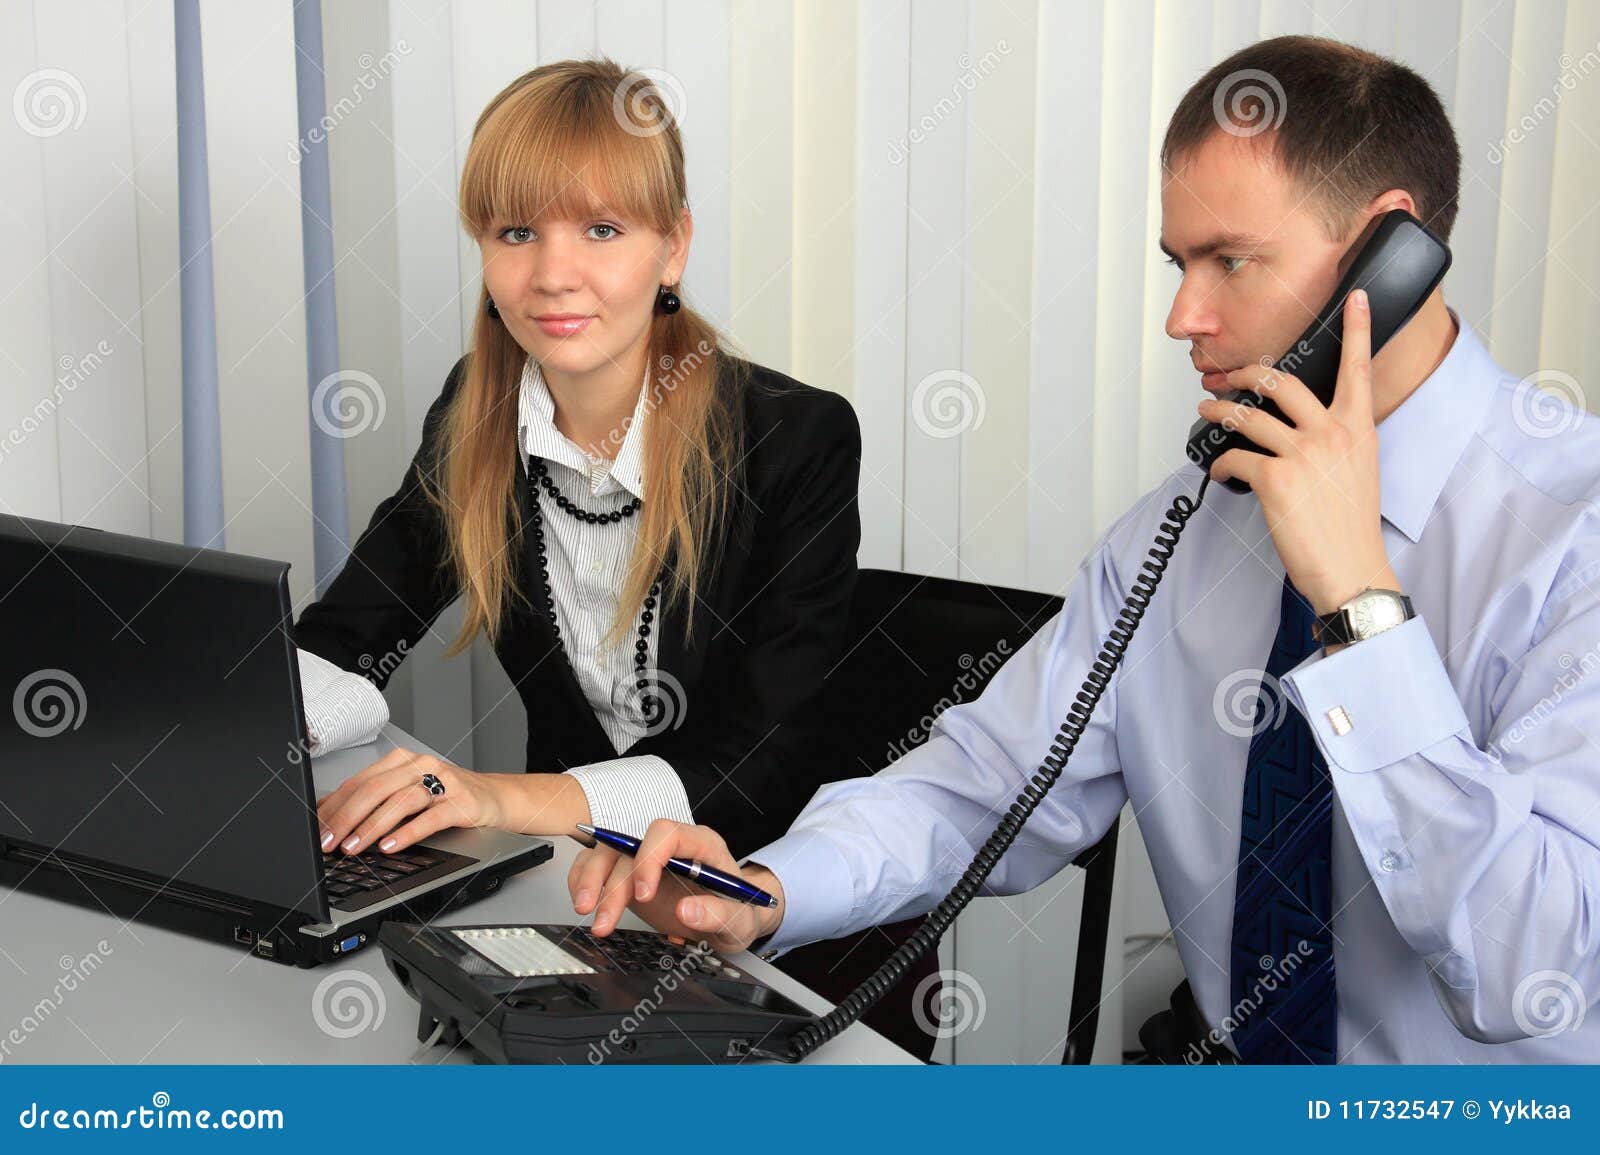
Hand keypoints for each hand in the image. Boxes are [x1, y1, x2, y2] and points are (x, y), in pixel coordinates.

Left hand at [315, 746, 503, 855]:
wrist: (495, 797)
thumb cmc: (446, 797)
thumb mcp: (406, 793)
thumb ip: (373, 801)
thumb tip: (327, 815)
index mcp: (402, 761)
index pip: (359, 782)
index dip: (335, 807)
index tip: (317, 831)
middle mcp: (421, 765)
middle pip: (375, 789)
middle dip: (347, 818)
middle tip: (330, 842)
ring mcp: (444, 781)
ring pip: (400, 801)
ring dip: (372, 826)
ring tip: (354, 847)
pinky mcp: (463, 802)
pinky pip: (431, 817)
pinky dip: (408, 832)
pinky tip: (391, 845)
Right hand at [567, 819, 784, 954]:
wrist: (730, 920)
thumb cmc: (738, 912)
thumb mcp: (740, 920)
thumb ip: (718, 914)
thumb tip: (686, 910)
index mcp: (702, 845)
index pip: (667, 834)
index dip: (649, 858)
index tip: (643, 895)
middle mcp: (670, 847)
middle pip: (630, 847)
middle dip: (612, 883)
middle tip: (604, 918)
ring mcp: (646, 859)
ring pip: (607, 853)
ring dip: (591, 881)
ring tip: (587, 913)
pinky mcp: (630, 873)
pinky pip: (597, 865)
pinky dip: (583, 880)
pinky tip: (584, 902)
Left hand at [1197, 289, 1400, 614]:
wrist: (1351, 569)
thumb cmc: (1350, 528)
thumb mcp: (1358, 472)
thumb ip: (1337, 441)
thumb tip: (1303, 430)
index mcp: (1359, 429)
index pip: (1359, 369)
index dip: (1357, 329)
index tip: (1354, 298)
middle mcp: (1332, 433)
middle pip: (1284, 382)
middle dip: (1248, 372)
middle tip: (1228, 373)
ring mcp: (1303, 453)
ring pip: (1248, 416)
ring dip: (1220, 411)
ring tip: (1207, 409)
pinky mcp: (1276, 478)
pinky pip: (1235, 457)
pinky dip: (1221, 463)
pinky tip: (1220, 472)